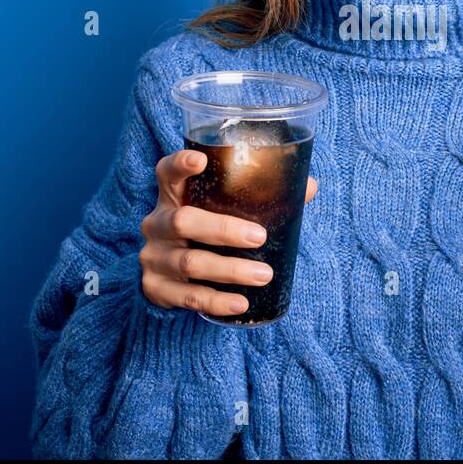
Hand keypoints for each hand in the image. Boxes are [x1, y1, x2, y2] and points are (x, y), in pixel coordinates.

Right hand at [139, 149, 318, 314]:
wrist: (166, 277)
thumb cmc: (204, 232)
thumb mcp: (219, 212)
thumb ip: (259, 198)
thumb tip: (309, 186)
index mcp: (172, 196)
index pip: (167, 172)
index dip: (180, 164)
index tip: (201, 159)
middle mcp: (157, 223)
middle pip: (182, 221)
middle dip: (223, 229)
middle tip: (260, 237)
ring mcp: (153, 257)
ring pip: (189, 262)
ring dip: (230, 270)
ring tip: (264, 275)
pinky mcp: (155, 288)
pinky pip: (187, 297)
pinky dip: (216, 301)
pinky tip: (241, 304)